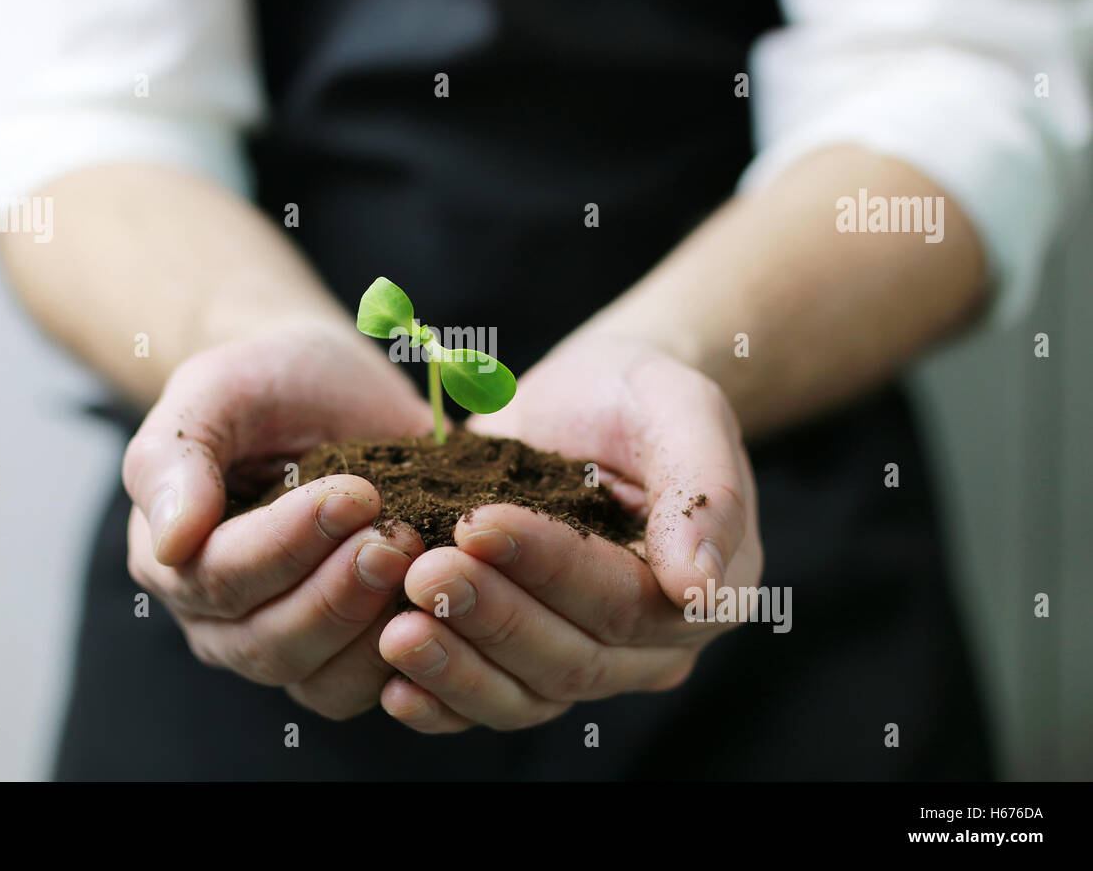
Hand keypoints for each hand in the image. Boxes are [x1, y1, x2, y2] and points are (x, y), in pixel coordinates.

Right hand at [123, 324, 435, 718]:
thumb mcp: (215, 391)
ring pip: (320, 680)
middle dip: (339, 595)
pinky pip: (367, 688)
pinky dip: (407, 657)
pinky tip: (439, 603)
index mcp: (173, 557)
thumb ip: (176, 459)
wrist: (328, 387)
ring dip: (374, 630)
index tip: (356, 495)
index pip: (222, 578)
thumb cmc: (265, 383)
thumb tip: (171, 542)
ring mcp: (284, 640)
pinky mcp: (344, 652)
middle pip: (271, 643)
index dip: (289, 544)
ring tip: (419, 562)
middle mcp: (220, 618)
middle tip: (395, 539)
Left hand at [377, 336, 761, 731]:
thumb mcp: (682, 412)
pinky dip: (443, 701)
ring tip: (396, 632)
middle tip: (422, 572)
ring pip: (528, 695)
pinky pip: (490, 700)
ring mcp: (587, 658)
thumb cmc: (640, 396)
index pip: (624, 600)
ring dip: (459, 668)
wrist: (589, 398)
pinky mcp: (526, 657)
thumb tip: (701, 588)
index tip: (476, 523)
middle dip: (492, 617)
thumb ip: (704, 493)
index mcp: (703, 594)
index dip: (549, 568)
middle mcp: (650, 646)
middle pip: (572, 659)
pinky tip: (394, 689)